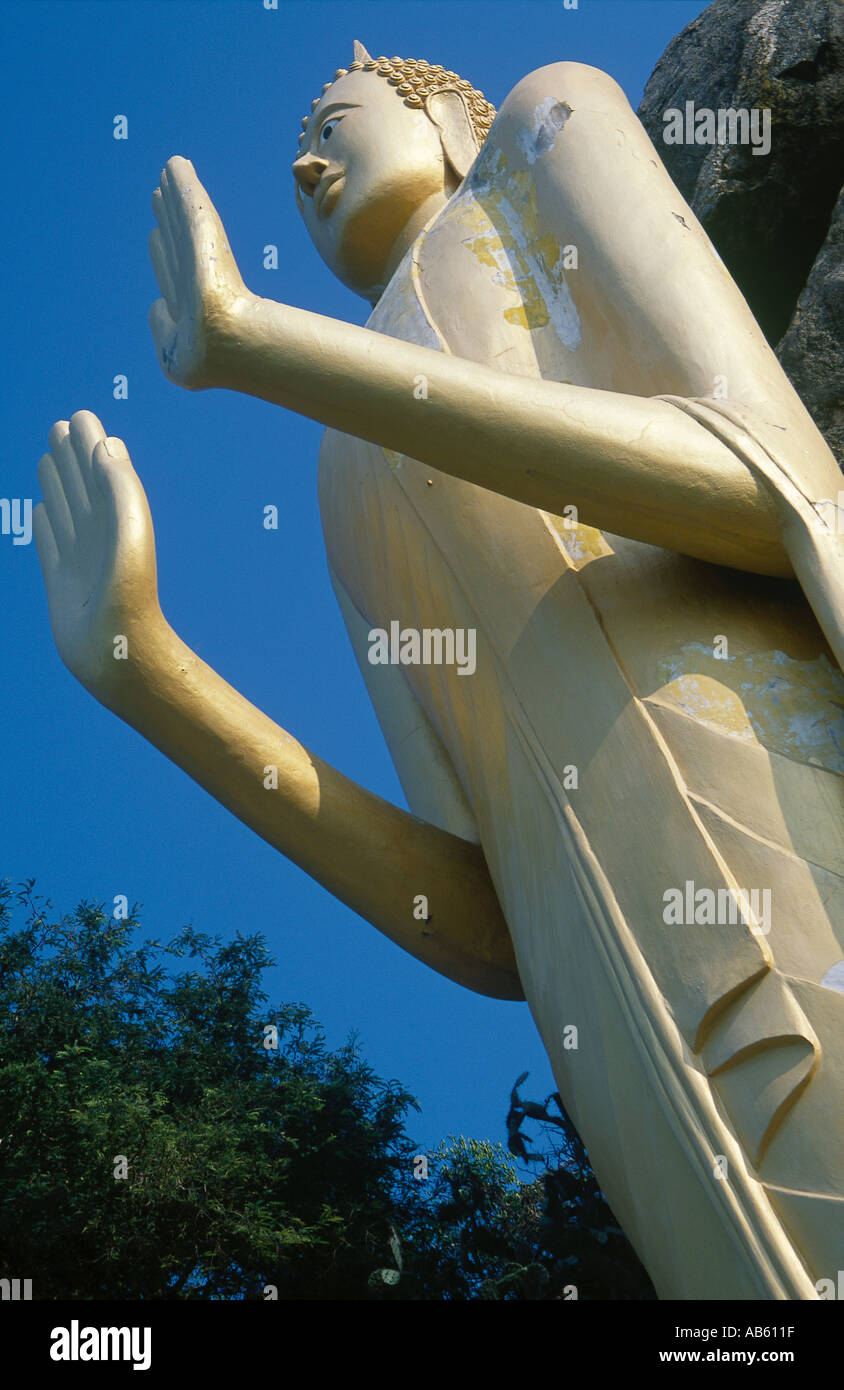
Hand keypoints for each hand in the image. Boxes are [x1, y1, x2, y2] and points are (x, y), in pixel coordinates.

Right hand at [34, 412, 164, 708]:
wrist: (118, 656)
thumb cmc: (129, 596)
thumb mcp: (130, 530)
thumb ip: (121, 486)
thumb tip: (107, 444)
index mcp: (116, 518)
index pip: (100, 468)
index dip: (89, 442)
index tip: (80, 417)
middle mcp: (98, 535)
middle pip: (80, 483)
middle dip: (70, 454)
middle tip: (60, 427)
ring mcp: (80, 559)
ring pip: (63, 509)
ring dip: (56, 484)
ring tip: (48, 460)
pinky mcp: (61, 584)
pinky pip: (49, 545)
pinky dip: (44, 526)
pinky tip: (41, 513)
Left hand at [149, 156, 247, 389]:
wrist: (221, 345)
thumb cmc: (202, 360)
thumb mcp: (173, 355)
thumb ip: (162, 328)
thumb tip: (155, 305)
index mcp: (193, 308)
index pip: (174, 272)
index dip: (163, 253)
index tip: (155, 234)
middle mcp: (197, 275)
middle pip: (177, 239)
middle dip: (168, 217)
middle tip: (157, 192)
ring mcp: (202, 253)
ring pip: (183, 217)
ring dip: (175, 194)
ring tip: (168, 170)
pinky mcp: (206, 233)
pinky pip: (191, 202)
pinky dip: (183, 184)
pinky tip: (174, 165)